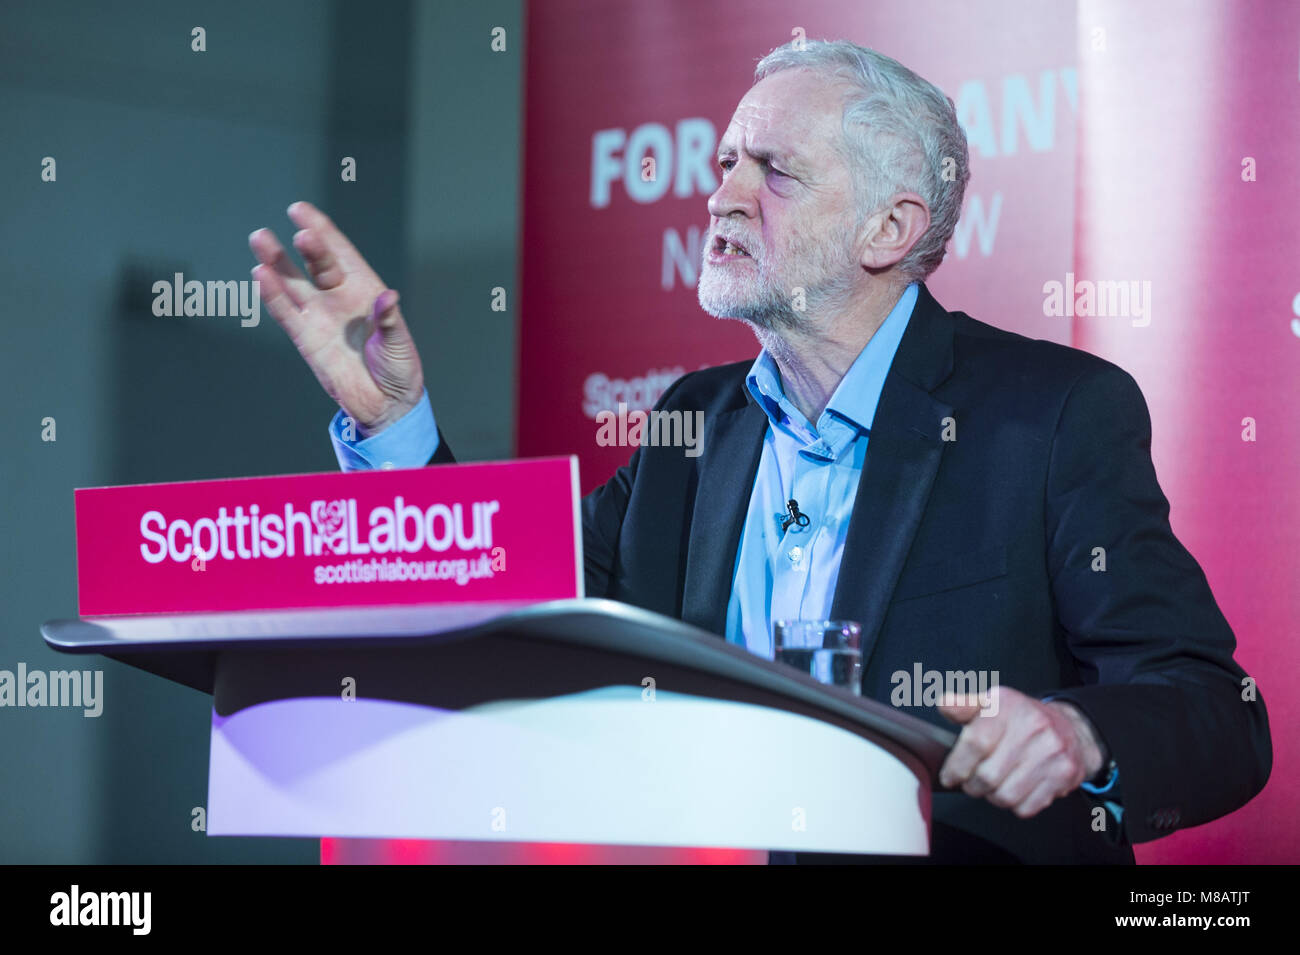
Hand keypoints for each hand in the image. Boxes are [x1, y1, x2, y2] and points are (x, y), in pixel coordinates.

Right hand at [250, 202, 423, 435]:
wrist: (386, 404)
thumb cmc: (398, 367)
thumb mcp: (399, 342)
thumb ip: (389, 320)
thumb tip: (387, 298)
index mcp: (365, 290)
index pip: (340, 253)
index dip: (322, 231)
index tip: (301, 211)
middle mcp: (338, 297)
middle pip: (316, 263)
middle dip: (307, 245)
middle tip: (298, 230)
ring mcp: (319, 316)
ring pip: (292, 283)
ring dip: (276, 262)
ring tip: (260, 240)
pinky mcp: (306, 339)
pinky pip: (285, 313)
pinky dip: (272, 295)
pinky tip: (260, 275)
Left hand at [937, 686, 1104, 817]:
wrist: (1070, 729)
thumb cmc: (1022, 720)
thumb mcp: (991, 704)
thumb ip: (963, 706)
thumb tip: (944, 704)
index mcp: (1007, 705)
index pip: (975, 742)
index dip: (956, 766)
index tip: (949, 776)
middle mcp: (1032, 726)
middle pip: (988, 775)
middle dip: (972, 785)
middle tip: (971, 782)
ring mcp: (1051, 751)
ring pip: (1006, 796)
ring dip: (993, 797)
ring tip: (994, 784)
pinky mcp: (1064, 775)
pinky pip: (1027, 807)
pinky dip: (1015, 805)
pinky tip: (1016, 788)